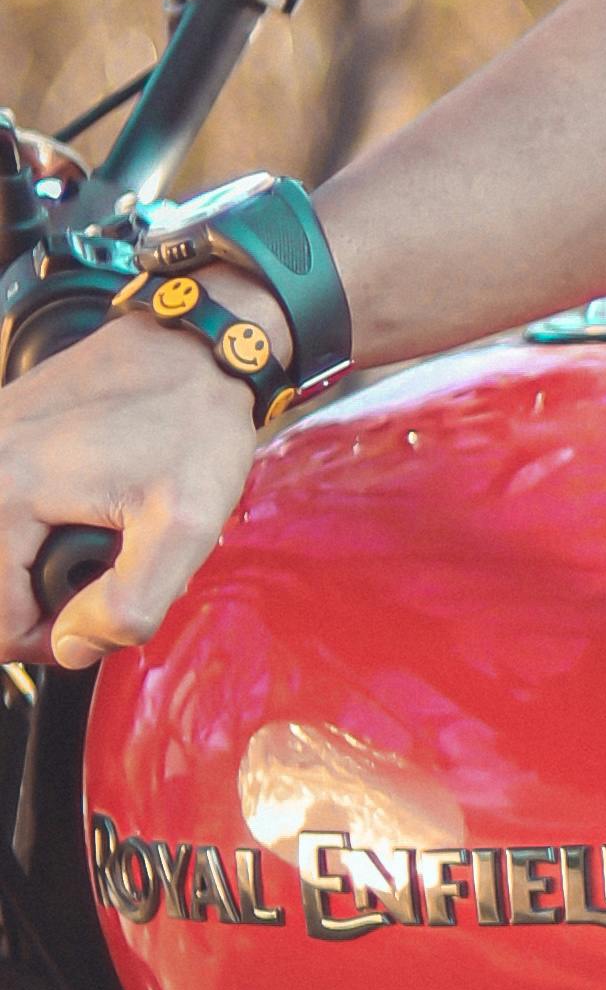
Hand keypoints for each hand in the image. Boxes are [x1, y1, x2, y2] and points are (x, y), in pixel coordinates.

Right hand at [0, 309, 267, 666]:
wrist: (200, 344)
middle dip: (46, 595)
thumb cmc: (195, 422)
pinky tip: (91, 503)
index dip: (50, 638)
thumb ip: (128, 604)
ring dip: (42, 559)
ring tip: (103, 536)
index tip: (99, 619)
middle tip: (109, 574)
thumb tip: (71, 645)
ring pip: (1, 546)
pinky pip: (7, 505)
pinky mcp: (5, 428)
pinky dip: (41, 522)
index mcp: (7, 493)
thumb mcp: (185, 527)